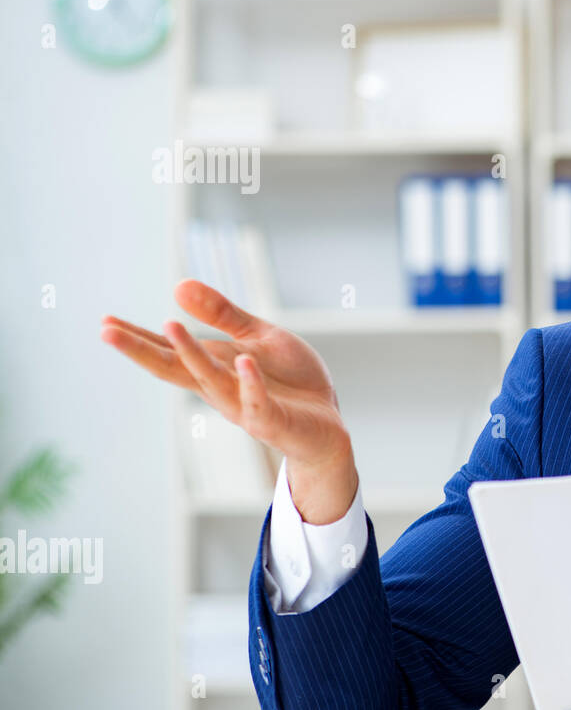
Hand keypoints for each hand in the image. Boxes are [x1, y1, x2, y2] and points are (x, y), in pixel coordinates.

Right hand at [100, 279, 358, 523]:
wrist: (327, 423)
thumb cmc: (290, 381)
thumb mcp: (258, 337)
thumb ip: (223, 315)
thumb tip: (178, 285)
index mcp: (214, 367)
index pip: (169, 352)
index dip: (138, 338)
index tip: (104, 322)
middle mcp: (220, 389)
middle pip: (175, 368)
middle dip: (142, 350)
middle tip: (106, 331)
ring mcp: (244, 406)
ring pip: (212, 381)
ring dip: (192, 354)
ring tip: (170, 325)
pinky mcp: (272, 421)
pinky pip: (259, 402)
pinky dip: (251, 383)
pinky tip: (243, 361)